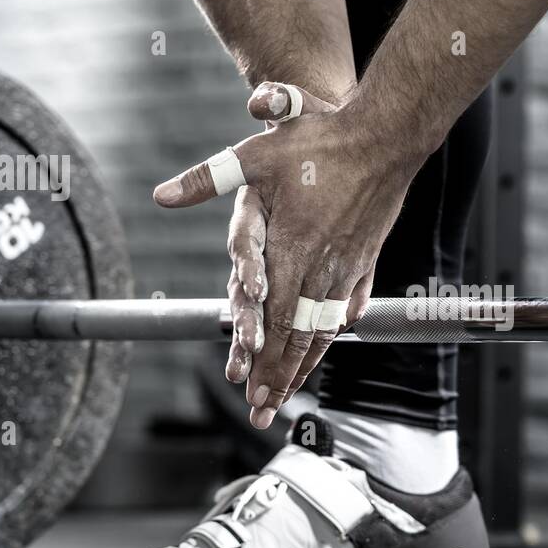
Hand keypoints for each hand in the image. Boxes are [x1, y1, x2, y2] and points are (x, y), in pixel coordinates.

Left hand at [153, 83, 426, 428]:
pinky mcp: (365, 257)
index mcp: (293, 249)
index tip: (250, 394)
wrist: (386, 134)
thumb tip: (161, 195)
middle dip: (280, 378)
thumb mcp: (257, 153)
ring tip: (291, 394)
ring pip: (324, 328)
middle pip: (299, 336)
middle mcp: (322, 267)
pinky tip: (330, 342)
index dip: (262, 361)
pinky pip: (347, 305)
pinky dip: (334, 331)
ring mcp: (347, 265)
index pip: (274, 321)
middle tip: (263, 413)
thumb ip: (209, 179)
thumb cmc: (322, 140)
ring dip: (305, 364)